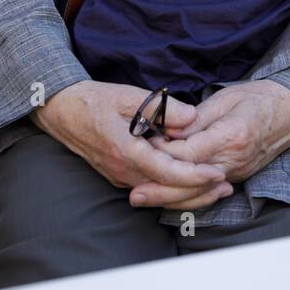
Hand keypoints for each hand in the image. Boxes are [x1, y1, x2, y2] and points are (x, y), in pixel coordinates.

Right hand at [32, 80, 234, 209]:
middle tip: (227, 186)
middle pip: (167, 191)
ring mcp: (121, 176)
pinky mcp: (120, 176)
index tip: (217, 173)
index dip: (194, 175)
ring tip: (217, 189)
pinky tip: (191, 183)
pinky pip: (151, 189)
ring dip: (189, 193)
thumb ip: (160, 108)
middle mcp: (124, 170)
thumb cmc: (95, 100)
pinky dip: (173, 189)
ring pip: (160, 193)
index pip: (166, 171)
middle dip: (199, 192)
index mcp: (126, 150)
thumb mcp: (128, 95)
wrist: (62, 111)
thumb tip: (190, 118)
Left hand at [134, 80, 289, 204]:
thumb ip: (195, 118)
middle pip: (190, 182)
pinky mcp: (239, 176)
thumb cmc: (259, 97)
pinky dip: (188, 195)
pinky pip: (208, 190)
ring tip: (143, 197)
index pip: (188, 154)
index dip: (161, 154)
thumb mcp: (225, 98)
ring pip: (198, 192)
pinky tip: (168, 196)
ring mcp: (238, 171)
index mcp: (230, 135)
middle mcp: (234, 159)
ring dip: (170, 197)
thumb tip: (168, 131)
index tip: (140, 150)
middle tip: (134, 193)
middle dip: (160, 189)